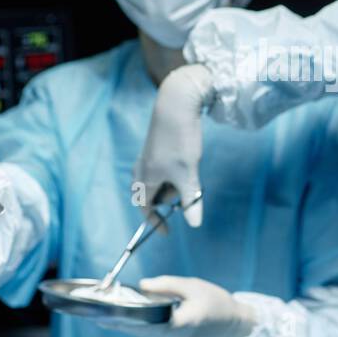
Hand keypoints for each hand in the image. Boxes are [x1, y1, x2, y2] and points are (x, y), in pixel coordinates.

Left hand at [98, 276, 258, 336]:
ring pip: (139, 332)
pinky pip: (145, 332)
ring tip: (99, 314)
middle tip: (94, 314)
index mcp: (182, 322)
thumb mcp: (193, 285)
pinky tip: (116, 318)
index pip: (149, 322)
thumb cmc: (214, 301)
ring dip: (120, 324)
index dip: (127, 318)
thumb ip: (167, 285)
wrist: (230, 322)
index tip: (109, 314)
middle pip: (139, 330)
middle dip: (116, 321)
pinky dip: (130, 325)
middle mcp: (172, 336)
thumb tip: (142, 285)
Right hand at [133, 64, 212, 227]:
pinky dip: (170, 174)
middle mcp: (142, 168)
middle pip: (149, 195)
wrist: (176, 103)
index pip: (145, 208)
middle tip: (184, 196)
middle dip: (165, 201)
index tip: (167, 233)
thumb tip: (195, 224)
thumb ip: (191, 199)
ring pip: (155, 181)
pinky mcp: (155, 146)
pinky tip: (185, 163)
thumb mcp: (189, 173)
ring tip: (188, 176)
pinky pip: (158, 169)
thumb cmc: (181, 139)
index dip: (155, 223)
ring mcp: (147, 156)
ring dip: (170, 186)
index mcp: (146, 178)